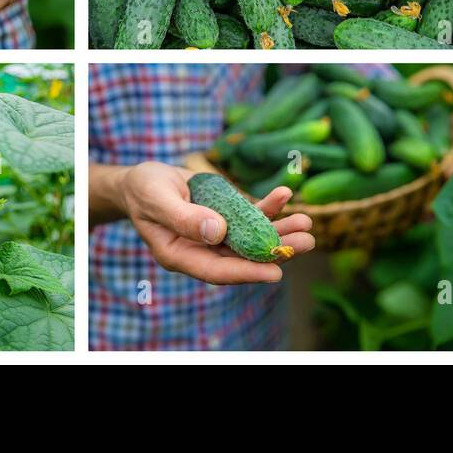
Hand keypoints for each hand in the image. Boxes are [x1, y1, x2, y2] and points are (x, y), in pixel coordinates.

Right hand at [120, 162, 314, 283]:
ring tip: (307, 223)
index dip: (247, 272)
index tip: (276, 272)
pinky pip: (250, 215)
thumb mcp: (158, 199)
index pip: (217, 270)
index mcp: (181, 255)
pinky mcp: (225, 216)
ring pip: (252, 238)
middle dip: (275, 250)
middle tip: (308, 242)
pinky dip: (268, 207)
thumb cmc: (144, 190)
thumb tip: (217, 232)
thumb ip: (183, 217)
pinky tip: (285, 194)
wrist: (144, 179)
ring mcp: (215, 234)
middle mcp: (202, 249)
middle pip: (242, 257)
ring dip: (280, 230)